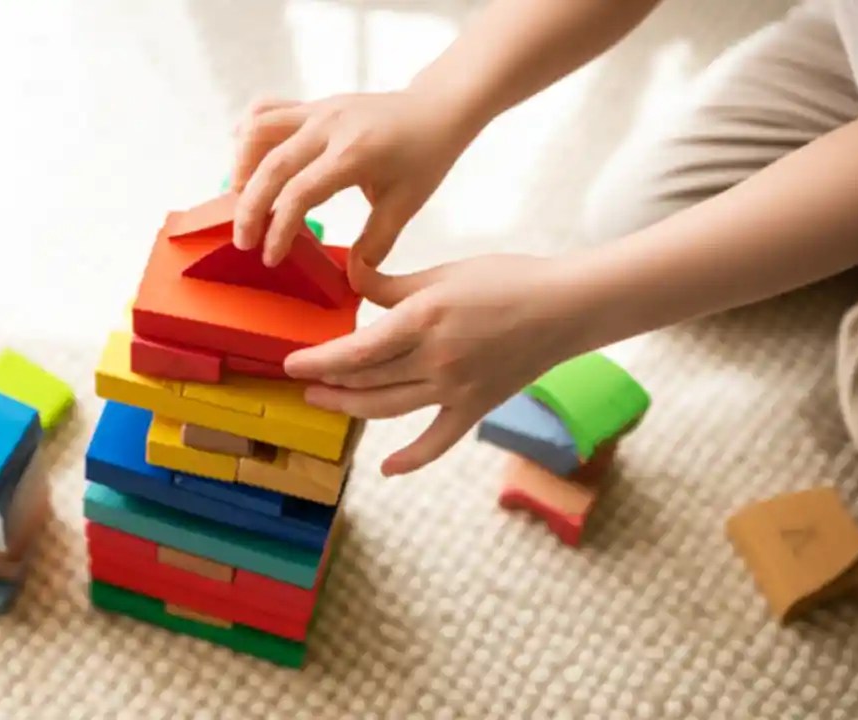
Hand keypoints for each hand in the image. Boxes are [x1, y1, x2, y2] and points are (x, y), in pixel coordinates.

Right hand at [230, 91, 476, 268]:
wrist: (436, 109)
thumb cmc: (425, 156)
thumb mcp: (407, 204)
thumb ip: (377, 242)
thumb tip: (352, 278)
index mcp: (354, 153)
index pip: (300, 193)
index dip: (279, 229)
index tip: (271, 258)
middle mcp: (329, 126)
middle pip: (271, 165)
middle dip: (249, 208)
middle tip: (242, 241)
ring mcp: (318, 109)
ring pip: (259, 130)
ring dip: (241, 167)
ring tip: (239, 200)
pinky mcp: (313, 104)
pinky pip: (268, 110)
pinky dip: (249, 134)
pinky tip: (246, 160)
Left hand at [284, 255, 584, 475]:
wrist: (565, 308)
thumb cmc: (505, 280)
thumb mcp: (440, 275)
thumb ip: (390, 285)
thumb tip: (349, 278)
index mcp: (423, 320)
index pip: (356, 352)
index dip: (318, 361)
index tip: (292, 363)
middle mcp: (435, 360)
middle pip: (365, 381)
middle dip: (326, 383)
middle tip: (301, 381)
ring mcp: (455, 389)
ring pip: (388, 408)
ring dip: (349, 409)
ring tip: (322, 402)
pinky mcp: (474, 408)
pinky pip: (437, 441)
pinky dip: (411, 458)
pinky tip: (386, 467)